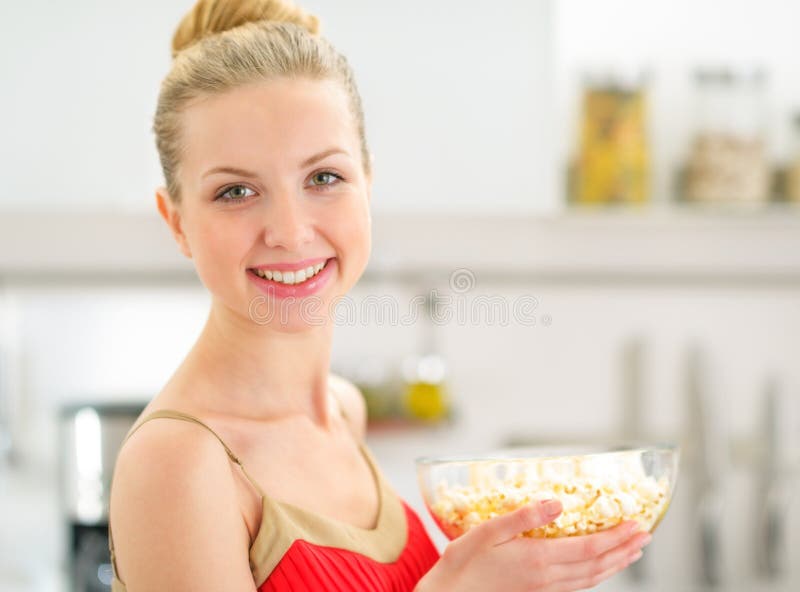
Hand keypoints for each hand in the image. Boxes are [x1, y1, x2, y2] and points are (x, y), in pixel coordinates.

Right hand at [416, 499, 651, 591]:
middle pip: (598, 565)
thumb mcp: (489, 531)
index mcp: (539, 559)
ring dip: (615, 564)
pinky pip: (577, 585)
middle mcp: (548, 577)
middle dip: (624, 549)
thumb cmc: (464, 562)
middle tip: (645, 535)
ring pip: (591, 578)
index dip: (617, 536)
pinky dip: (595, 575)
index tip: (636, 523)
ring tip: (632, 552)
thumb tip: (557, 503)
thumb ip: (525, 516)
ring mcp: (544, 588)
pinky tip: (597, 569)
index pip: (590, 547)